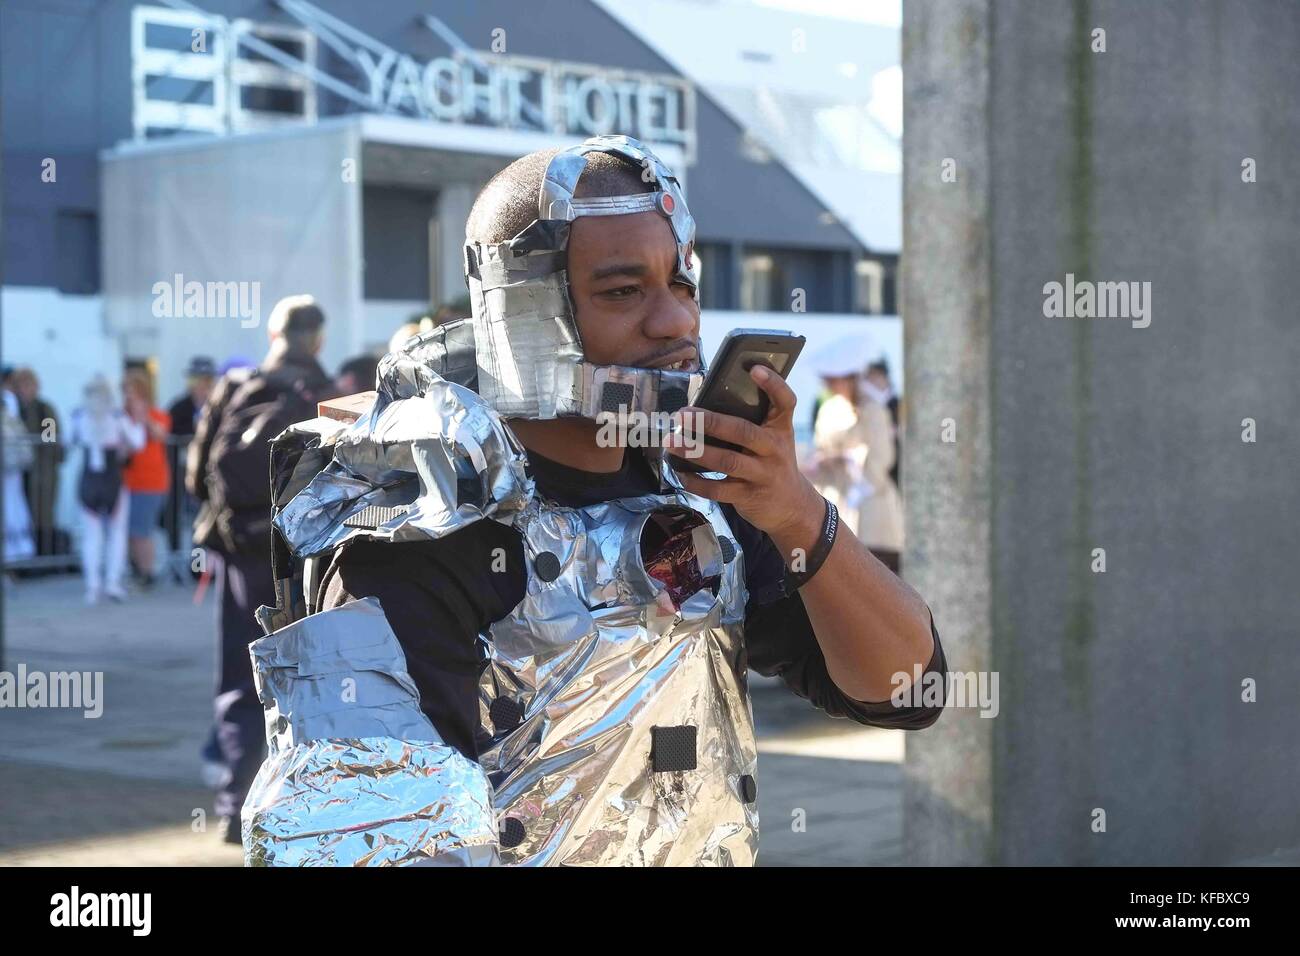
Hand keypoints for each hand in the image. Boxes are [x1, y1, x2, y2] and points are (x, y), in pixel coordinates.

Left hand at [667, 364, 822, 539]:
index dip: (773, 384)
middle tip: (682, 414)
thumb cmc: (772, 462)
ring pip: (727, 462)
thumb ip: (750, 422)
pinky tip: (679, 473)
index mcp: (780, 428)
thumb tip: (703, 407)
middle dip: (710, 422)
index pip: (785, 402)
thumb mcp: (772, 439)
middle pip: (743, 432)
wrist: (792, 506)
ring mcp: (763, 474)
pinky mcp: (749, 496)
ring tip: (671, 443)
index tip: (755, 369)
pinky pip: (718, 490)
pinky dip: (696, 482)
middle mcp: (775, 449)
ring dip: (695, 452)